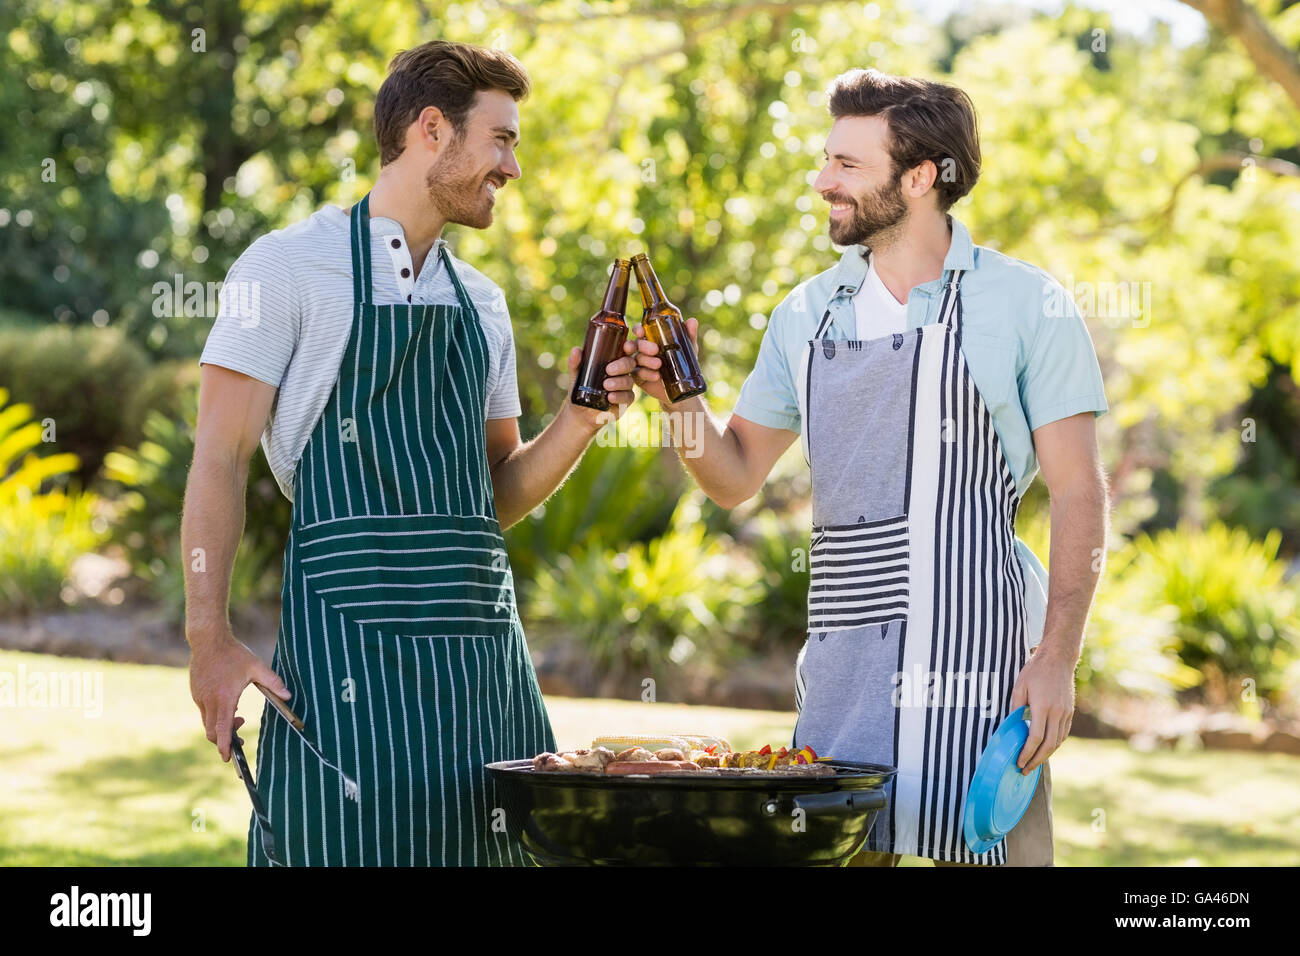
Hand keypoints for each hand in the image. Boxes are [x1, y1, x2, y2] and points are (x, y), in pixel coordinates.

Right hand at [188, 628, 290, 761]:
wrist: (208, 640)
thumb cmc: (233, 653)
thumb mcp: (256, 667)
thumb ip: (273, 682)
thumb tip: (288, 695)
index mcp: (224, 698)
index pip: (222, 730)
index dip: (224, 747)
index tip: (228, 759)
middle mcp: (209, 701)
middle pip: (213, 732)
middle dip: (225, 740)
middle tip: (241, 736)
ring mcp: (200, 698)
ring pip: (208, 722)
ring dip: (222, 726)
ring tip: (239, 717)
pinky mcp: (196, 693)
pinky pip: (205, 711)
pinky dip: (216, 715)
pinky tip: (228, 703)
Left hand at [563, 345, 637, 431]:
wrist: (580, 411)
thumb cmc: (580, 388)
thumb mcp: (576, 374)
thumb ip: (575, 363)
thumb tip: (576, 350)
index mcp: (614, 361)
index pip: (625, 350)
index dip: (629, 346)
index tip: (626, 346)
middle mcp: (622, 372)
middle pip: (630, 364)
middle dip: (621, 365)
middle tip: (608, 370)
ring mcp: (625, 387)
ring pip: (629, 381)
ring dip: (619, 382)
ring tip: (606, 385)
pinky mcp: (625, 401)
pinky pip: (628, 397)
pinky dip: (619, 396)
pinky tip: (610, 397)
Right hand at [630, 318, 699, 405]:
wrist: (682, 386)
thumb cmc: (683, 363)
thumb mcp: (688, 348)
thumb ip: (689, 335)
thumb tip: (692, 321)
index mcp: (651, 339)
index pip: (640, 331)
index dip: (638, 329)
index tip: (641, 332)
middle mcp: (642, 350)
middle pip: (637, 344)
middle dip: (644, 346)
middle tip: (655, 350)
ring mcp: (639, 364)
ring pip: (637, 358)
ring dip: (647, 361)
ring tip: (659, 365)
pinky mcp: (639, 377)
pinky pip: (638, 373)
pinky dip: (647, 374)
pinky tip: (656, 376)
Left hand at [1008, 644, 1076, 773]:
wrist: (1058, 659)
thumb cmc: (1035, 671)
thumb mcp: (1019, 686)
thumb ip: (1015, 708)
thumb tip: (1011, 727)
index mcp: (1043, 707)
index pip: (1035, 738)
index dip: (1027, 753)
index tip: (1019, 762)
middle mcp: (1057, 713)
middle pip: (1048, 745)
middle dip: (1036, 760)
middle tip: (1025, 770)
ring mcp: (1066, 713)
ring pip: (1057, 742)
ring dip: (1046, 755)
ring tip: (1033, 763)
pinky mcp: (1070, 712)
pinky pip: (1062, 734)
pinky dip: (1054, 745)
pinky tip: (1045, 749)